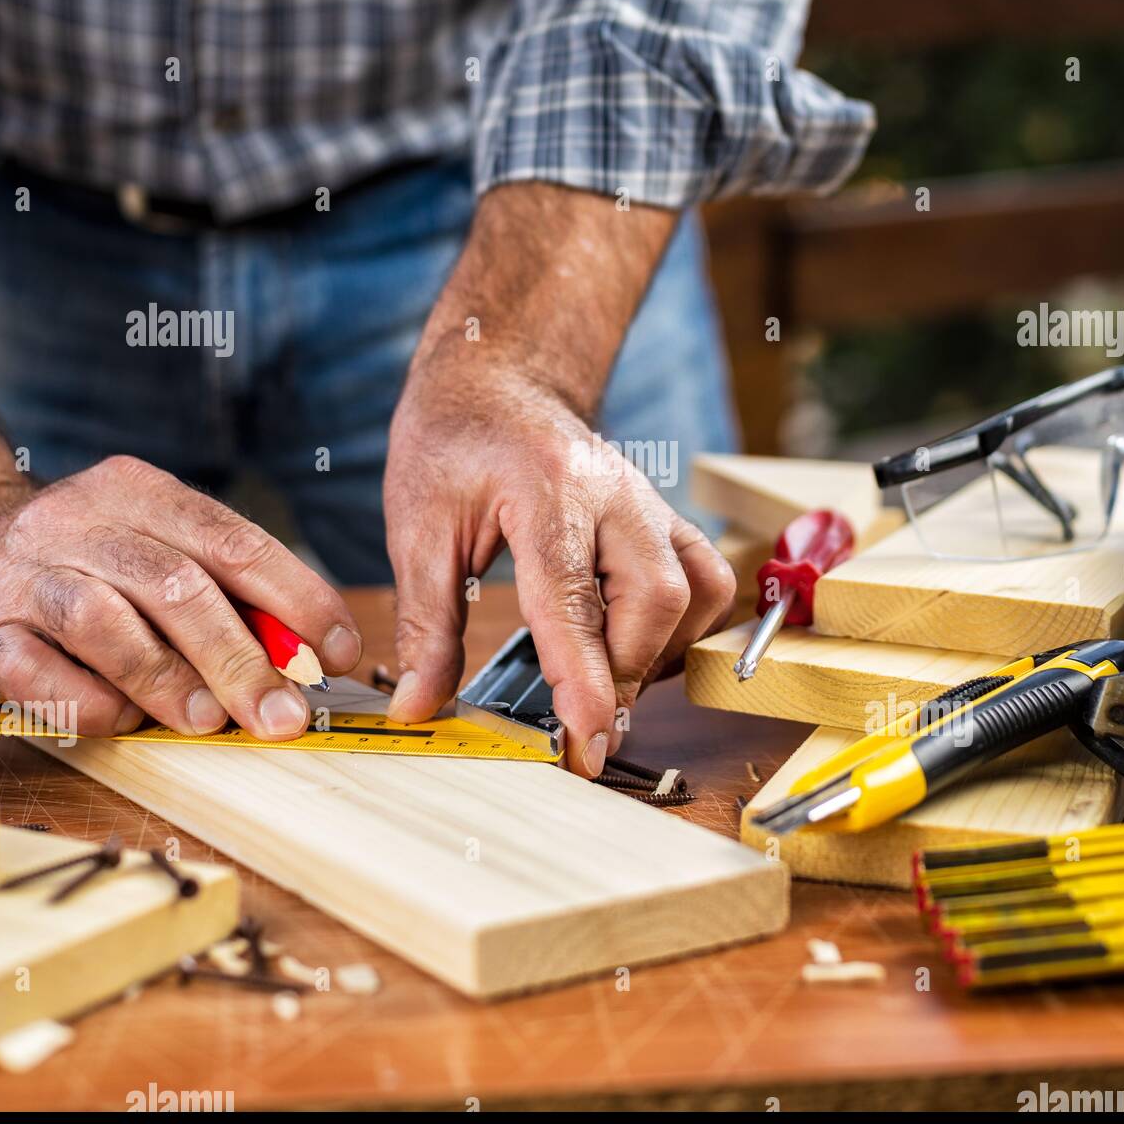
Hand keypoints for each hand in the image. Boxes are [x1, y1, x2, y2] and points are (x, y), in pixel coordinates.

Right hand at [0, 457, 361, 738]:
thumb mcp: (168, 549)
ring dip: (168, 679)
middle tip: (282, 714)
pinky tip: (123, 717)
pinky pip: (37, 672)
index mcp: (141, 490)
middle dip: (242, 659)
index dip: (297, 600)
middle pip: (178, 586)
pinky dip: (88, 702)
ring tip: (208, 721)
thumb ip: (235, 592)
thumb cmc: (101, 563)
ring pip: (104, 621)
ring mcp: (26, 575)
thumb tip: (314, 656)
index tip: (338, 653)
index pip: (235, 542)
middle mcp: (80, 521)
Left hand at [384, 363, 735, 776]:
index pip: (575, 598)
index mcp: (547, 490)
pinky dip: (680, 629)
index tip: (586, 744)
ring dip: (656, 652)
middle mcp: (616, 494)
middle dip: (622, 672)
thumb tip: (422, 706)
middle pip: (657, 597)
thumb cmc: (455, 443)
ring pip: (697, 592)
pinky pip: (706, 580)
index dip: (584, 679)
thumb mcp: (417, 530)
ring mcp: (651, 502)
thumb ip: (427, 624)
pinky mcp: (665, 517)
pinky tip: (629, 645)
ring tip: (600, 680)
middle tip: (577, 721)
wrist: (498, 379)